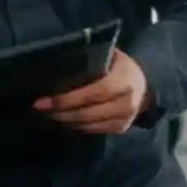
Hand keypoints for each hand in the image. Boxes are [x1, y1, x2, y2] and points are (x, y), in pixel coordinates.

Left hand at [33, 48, 150, 133]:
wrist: (146, 86)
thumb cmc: (121, 66)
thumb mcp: (111, 56)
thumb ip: (91, 58)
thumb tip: (59, 60)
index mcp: (123, 81)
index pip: (91, 93)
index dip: (66, 99)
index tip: (44, 100)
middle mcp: (126, 103)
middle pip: (86, 112)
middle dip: (60, 112)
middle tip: (39, 108)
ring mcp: (124, 119)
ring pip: (87, 124)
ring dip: (65, 120)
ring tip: (47, 113)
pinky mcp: (120, 129)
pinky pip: (93, 130)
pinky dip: (76, 126)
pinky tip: (63, 119)